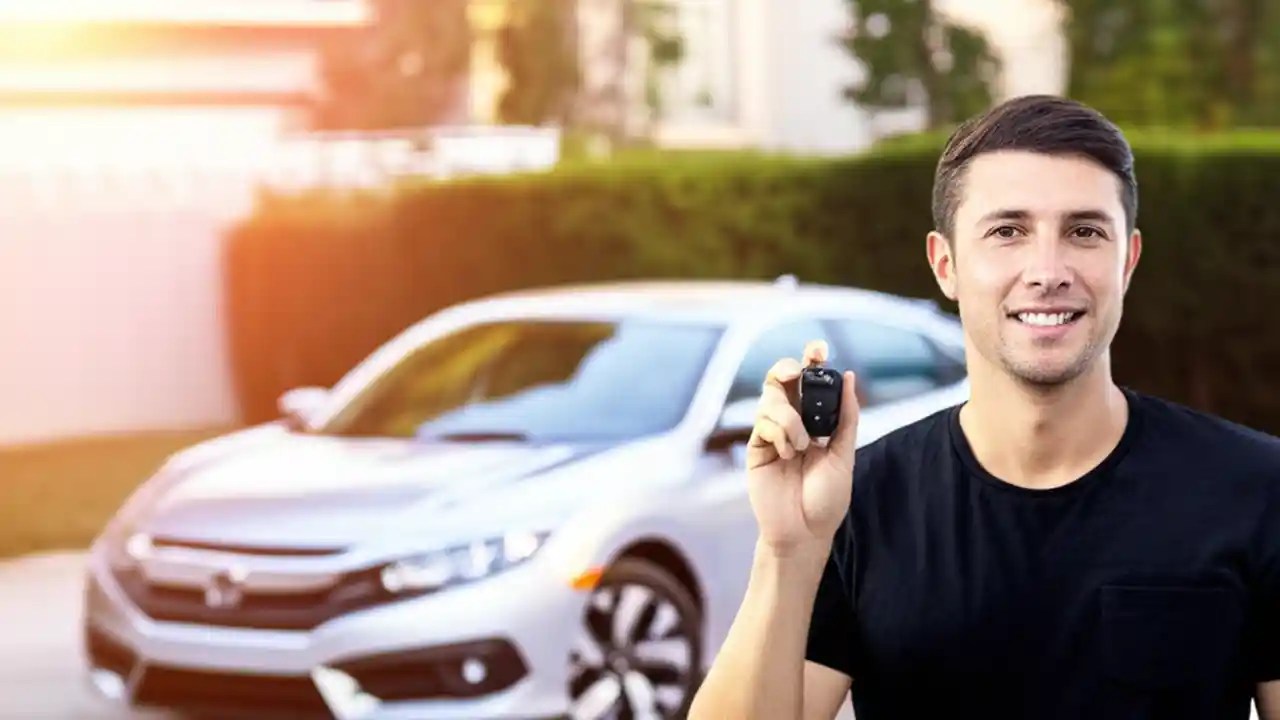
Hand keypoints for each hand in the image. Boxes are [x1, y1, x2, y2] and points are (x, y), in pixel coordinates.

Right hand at [746, 340, 859, 553]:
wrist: (804, 531)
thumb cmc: (827, 499)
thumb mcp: (844, 455)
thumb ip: (845, 417)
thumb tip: (850, 377)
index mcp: (816, 422)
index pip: (811, 384)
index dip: (812, 362)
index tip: (819, 349)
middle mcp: (792, 423)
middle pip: (782, 381)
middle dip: (787, 369)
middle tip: (796, 373)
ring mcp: (772, 434)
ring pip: (771, 400)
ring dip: (789, 417)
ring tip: (801, 446)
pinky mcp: (756, 447)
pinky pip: (762, 423)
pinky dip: (778, 433)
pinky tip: (787, 454)